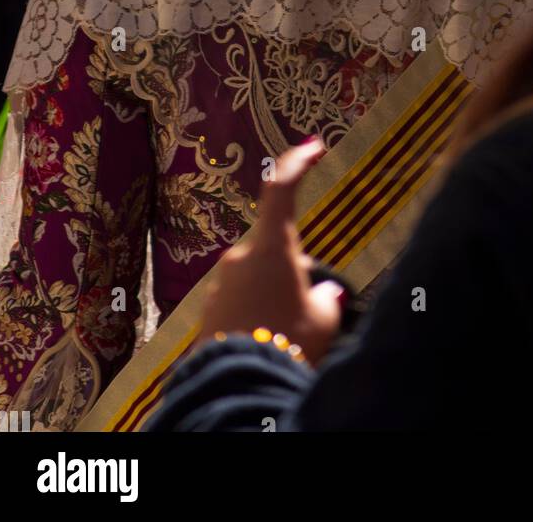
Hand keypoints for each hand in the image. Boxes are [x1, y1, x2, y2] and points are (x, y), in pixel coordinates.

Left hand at [197, 137, 344, 364]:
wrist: (238, 385)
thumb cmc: (286, 343)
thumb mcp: (323, 321)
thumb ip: (325, 299)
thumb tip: (324, 294)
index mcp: (271, 248)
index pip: (282, 190)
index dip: (298, 164)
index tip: (313, 147)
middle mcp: (240, 258)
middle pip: (274, 251)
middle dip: (291, 274)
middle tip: (308, 313)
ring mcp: (220, 285)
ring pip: (256, 281)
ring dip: (272, 300)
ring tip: (288, 338)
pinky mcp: (208, 312)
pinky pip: (239, 306)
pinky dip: (255, 319)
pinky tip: (267, 345)